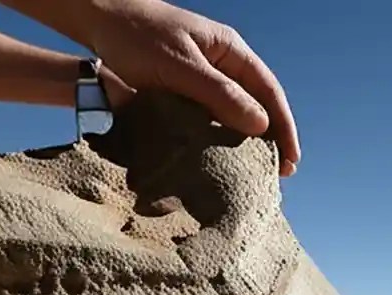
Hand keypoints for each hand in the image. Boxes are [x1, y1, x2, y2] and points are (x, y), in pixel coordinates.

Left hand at [80, 0, 300, 176]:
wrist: (100, 22)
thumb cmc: (139, 36)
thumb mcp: (182, 66)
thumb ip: (220, 94)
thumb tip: (261, 125)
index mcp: (230, 52)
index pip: (269, 93)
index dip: (284, 128)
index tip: (291, 161)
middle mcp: (221, 66)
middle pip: (256, 106)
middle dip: (270, 139)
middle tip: (277, 175)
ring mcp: (201, 80)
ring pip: (231, 116)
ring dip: (243, 143)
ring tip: (252, 174)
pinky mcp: (180, 94)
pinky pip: (205, 121)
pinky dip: (214, 142)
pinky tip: (215, 163)